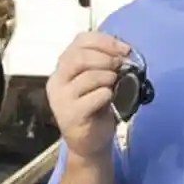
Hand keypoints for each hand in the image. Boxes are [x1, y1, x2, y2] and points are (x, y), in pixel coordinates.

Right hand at [46, 31, 130, 159]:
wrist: (88, 142)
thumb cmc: (95, 108)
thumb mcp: (97, 80)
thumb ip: (102, 62)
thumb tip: (123, 51)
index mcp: (63, 66)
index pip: (80, 41)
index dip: (106, 41)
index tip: (125, 49)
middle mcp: (57, 80)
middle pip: (80, 56)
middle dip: (106, 58)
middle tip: (121, 65)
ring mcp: (61, 98)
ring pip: (88, 76)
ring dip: (108, 77)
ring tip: (115, 84)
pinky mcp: (71, 115)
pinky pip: (94, 96)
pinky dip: (107, 94)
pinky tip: (110, 99)